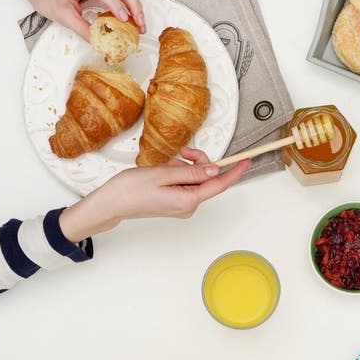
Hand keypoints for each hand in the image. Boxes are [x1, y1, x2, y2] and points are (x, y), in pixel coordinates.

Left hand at [10, 0, 145, 37]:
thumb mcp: (61, 16)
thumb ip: (82, 30)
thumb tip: (99, 43)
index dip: (115, 4)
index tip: (123, 20)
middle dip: (134, 5)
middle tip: (140, 24)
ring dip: (134, 3)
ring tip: (139, 22)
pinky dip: (128, 1)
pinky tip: (130, 15)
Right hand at [59, 149, 250, 241]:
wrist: (113, 202)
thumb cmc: (132, 189)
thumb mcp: (164, 173)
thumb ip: (192, 172)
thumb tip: (215, 171)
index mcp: (189, 200)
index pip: (219, 185)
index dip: (234, 172)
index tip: (246, 161)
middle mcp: (189, 206)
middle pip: (206, 178)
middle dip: (196, 161)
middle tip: (182, 153)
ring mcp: (183, 205)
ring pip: (194, 178)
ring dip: (182, 166)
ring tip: (163, 167)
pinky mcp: (176, 202)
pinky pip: (184, 182)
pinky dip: (176, 173)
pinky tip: (162, 174)